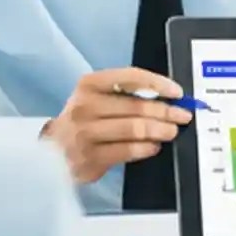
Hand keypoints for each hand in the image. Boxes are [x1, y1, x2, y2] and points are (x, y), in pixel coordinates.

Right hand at [42, 67, 191, 183]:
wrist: (54, 150)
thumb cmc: (84, 120)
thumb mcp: (96, 97)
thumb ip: (126, 94)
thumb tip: (167, 97)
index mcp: (89, 84)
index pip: (130, 77)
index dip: (158, 84)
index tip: (177, 92)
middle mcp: (85, 106)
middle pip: (135, 106)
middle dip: (165, 111)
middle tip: (182, 115)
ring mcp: (85, 133)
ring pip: (133, 129)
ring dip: (159, 130)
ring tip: (171, 131)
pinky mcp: (90, 158)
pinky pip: (126, 151)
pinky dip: (146, 148)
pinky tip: (154, 146)